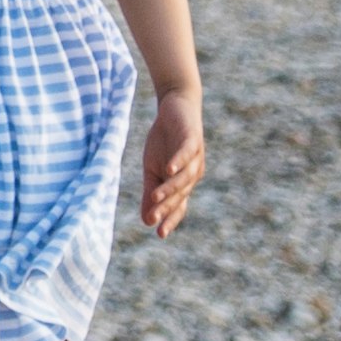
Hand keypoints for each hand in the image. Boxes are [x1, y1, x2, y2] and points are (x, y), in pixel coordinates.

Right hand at [135, 90, 205, 238]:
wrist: (175, 107)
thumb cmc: (165, 140)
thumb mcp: (151, 168)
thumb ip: (150, 193)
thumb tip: (146, 221)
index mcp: (183, 183)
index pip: (179, 206)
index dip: (171, 219)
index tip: (160, 234)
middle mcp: (193, 174)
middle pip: (181, 194)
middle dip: (167, 207)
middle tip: (154, 219)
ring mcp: (195, 157)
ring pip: (184, 178)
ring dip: (170, 188)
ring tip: (154, 197)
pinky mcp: (192, 139)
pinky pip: (186, 153)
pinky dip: (178, 162)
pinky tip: (168, 170)